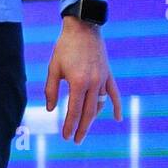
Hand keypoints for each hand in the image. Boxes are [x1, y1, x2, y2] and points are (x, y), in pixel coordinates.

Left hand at [45, 17, 122, 143]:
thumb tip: (50, 109)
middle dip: (81, 128)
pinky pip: (114, 94)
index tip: (65, 136)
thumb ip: (51, 90)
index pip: (74, 110)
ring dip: (93, 119)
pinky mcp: (108, 75)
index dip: (69, 125)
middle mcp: (93, 83)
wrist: (83, 28)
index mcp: (77, 82)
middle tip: (75, 140)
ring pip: (99, 105)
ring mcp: (103, 79)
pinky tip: (117, 119)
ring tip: (84, 129)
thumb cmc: (65, 47)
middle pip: (88, 113)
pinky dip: (116, 107)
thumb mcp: (53, 68)